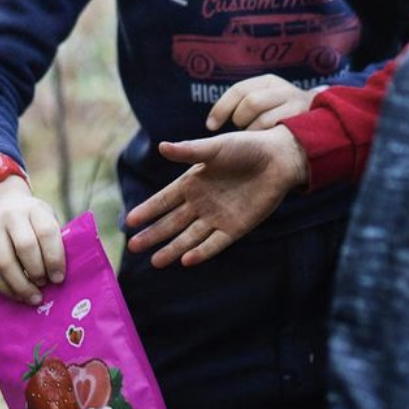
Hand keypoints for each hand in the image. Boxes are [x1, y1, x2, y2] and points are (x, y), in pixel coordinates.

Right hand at [0, 177, 64, 305]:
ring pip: (4, 262)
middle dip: (37, 272)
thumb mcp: (46, 220)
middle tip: (44, 286)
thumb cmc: (32, 223)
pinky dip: (4, 288)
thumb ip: (54, 243)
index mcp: (33, 208)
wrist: (1, 205)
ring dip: (21, 286)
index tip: (59, 278)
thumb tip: (58, 279)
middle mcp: (9, 214)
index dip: (54, 258)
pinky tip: (16, 295)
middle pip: (25, 247)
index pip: (46, 232)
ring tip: (33, 297)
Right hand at [123, 125, 309, 267]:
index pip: (164, 200)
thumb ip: (189, 151)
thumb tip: (161, 146)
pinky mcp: (236, 228)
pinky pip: (215, 243)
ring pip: (189, 237)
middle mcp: (201, 202)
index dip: (148, 211)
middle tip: (133, 247)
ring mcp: (217, 217)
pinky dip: (201, 252)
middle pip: (172, 223)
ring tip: (155, 262)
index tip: (130, 222)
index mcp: (192, 182)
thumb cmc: (246, 148)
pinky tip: (186, 260)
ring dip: (172, 249)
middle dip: (153, 235)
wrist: (278, 159)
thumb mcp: (215, 148)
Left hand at [204, 74, 316, 131]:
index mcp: (268, 81)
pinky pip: (276, 132)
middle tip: (244, 130)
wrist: (322, 121)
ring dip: (254, 132)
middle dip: (241, 121)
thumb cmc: (281, 114)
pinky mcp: (304, 119)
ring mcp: (296, 102)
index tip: (210, 126)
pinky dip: (266, 139)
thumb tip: (212, 122)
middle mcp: (283, 88)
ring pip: (263, 120)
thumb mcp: (264, 102)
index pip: (239, 90)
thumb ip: (243, 104)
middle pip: (250, 103)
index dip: (221, 108)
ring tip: (258, 136)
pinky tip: (268, 141)